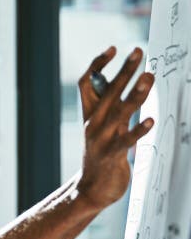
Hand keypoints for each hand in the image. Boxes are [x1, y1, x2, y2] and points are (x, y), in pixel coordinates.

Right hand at [75, 46, 154, 210]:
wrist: (91, 189)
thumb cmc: (101, 157)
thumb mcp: (104, 129)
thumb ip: (113, 110)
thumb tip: (129, 87)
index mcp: (89, 114)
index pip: (87, 82)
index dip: (97, 64)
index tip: (112, 49)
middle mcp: (93, 123)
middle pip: (107, 91)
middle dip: (124, 70)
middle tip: (138, 52)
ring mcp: (100, 139)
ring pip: (119, 111)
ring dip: (135, 94)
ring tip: (149, 78)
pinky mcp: (111, 155)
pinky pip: (126, 140)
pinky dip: (138, 130)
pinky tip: (151, 121)